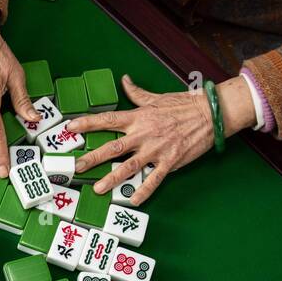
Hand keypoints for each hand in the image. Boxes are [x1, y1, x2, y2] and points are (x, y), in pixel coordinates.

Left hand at [71, 74, 255, 205]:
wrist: (211, 113)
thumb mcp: (157, 97)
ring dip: (112, 178)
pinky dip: (144, 190)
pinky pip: (155, 178)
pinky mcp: (170, 161)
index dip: (87, 123)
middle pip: (113, 147)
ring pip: (130, 166)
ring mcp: (156, 149)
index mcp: (138, 117)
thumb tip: (124, 80)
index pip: (108, 120)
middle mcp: (144, 134)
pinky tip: (133, 200)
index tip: (71, 127)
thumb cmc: (183, 104)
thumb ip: (137, 93)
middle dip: (93, 157)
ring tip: (98, 189)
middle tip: (77, 167)